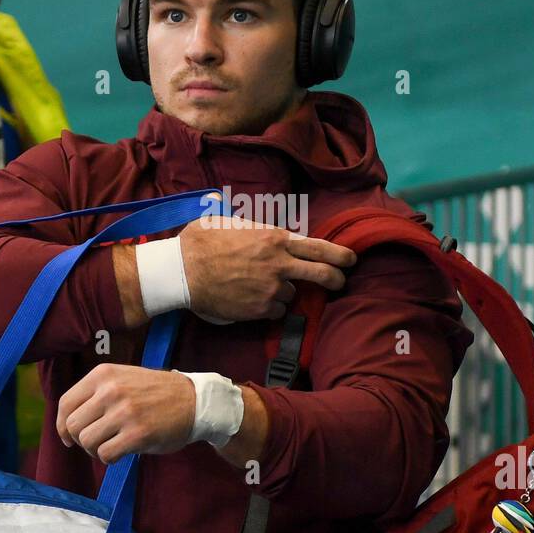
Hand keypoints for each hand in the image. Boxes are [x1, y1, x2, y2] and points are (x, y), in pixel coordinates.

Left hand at [56, 364, 196, 463]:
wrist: (194, 400)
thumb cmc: (155, 393)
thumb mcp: (123, 378)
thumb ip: (96, 393)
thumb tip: (66, 424)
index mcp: (103, 374)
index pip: (65, 404)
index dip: (62, 426)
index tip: (69, 437)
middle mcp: (111, 390)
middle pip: (73, 425)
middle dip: (80, 440)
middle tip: (97, 442)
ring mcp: (124, 412)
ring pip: (87, 441)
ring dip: (95, 450)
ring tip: (111, 446)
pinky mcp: (137, 433)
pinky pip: (106, 454)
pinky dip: (109, 458)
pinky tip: (121, 452)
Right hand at [179, 213, 355, 321]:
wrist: (182, 271)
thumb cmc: (202, 241)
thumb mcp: (233, 222)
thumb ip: (257, 227)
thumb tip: (265, 229)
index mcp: (275, 239)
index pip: (319, 248)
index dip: (340, 254)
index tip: (350, 258)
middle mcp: (279, 265)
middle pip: (323, 275)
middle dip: (337, 279)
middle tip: (341, 281)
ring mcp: (271, 290)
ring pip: (292, 294)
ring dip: (284, 291)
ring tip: (260, 285)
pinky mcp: (260, 310)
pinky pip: (276, 310)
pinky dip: (270, 306)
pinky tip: (252, 298)